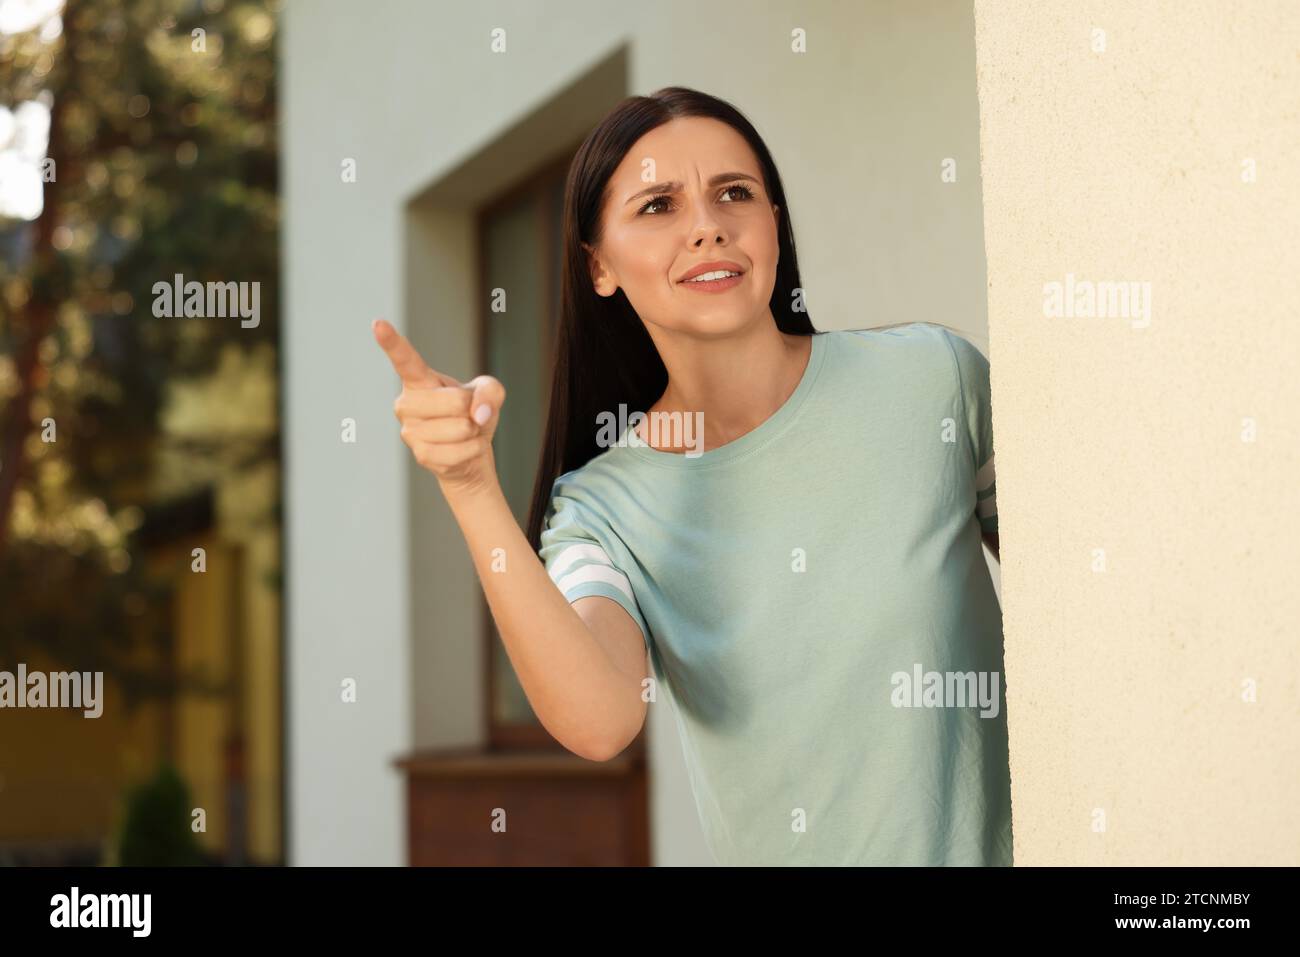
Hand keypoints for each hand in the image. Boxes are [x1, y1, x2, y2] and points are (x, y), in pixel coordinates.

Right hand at [372, 318, 505, 496]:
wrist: (470, 453)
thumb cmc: (473, 414)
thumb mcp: (489, 393)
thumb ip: (491, 391)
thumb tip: (478, 413)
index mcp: (418, 380)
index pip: (405, 360)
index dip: (392, 343)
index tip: (377, 324)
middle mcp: (406, 403)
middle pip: (455, 402)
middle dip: (472, 409)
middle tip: (466, 414)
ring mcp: (410, 431)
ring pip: (461, 427)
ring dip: (474, 432)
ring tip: (464, 432)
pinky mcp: (421, 455)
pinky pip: (462, 450)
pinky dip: (474, 449)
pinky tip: (464, 449)